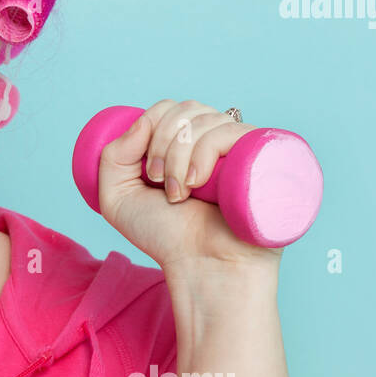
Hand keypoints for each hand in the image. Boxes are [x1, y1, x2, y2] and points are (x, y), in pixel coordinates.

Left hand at [96, 99, 284, 274]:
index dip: (151, 127)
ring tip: (179, 194)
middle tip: (159, 182)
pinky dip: (202, 152)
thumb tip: (141, 122)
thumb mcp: (118, 198)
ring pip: (205, 119)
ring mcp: (241, 148)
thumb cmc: (166, 238)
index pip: (171, 108)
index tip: (146, 171)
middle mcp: (217, 142)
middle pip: (186, 108)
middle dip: (162, 142)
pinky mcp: (262, 156)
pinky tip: (197, 184)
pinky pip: (230, 131)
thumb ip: (113, 157)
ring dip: (178, 156)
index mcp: (188, 145)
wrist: (203, 268)